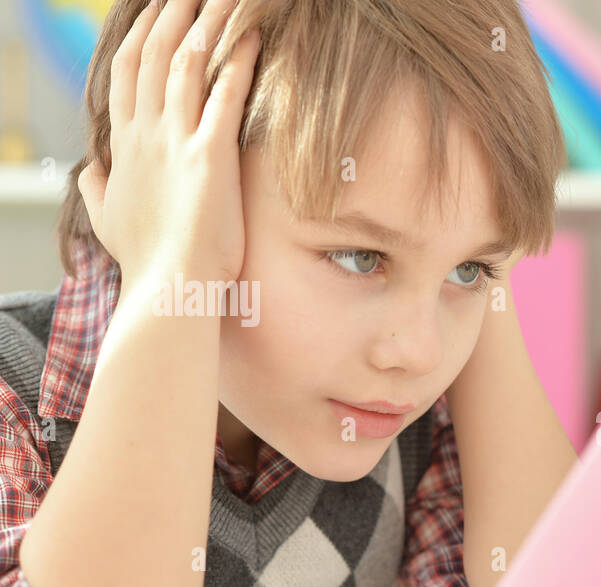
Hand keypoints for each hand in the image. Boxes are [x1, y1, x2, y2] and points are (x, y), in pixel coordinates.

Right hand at [77, 0, 259, 289]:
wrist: (168, 289)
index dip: (140, 36)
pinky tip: (255, 38)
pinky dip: (240, 62)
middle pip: (154, 55)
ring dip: (207, 24)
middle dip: (172, 15)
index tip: (155, 13)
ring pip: (186, 63)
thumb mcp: (107, 219)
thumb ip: (97, 189)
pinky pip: (225, 95)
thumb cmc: (145, 262)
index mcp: (124, 146)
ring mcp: (175, 142)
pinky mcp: (210, 156)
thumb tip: (88, 172)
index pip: (127, 74)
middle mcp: (145, 134)